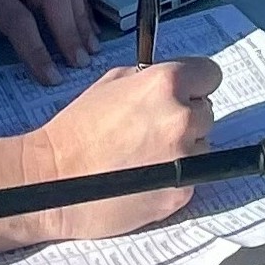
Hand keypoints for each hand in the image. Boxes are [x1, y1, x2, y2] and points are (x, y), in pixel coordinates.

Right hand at [29, 58, 222, 240]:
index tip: (183, 94)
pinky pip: (192, 176)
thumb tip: (177, 84)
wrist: (53, 179)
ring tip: (147, 156)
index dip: (195, 84)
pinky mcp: (183, 191)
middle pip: (206, 112)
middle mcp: (183, 117)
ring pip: (203, 146)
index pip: (211, 74)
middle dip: (186, 118)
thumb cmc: (78, 128)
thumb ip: (152, 79)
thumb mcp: (112, 82)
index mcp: (167, 84)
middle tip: (154, 129)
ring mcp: (186, 157)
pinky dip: (176, 176)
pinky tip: (146, 176)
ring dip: (184, 149)